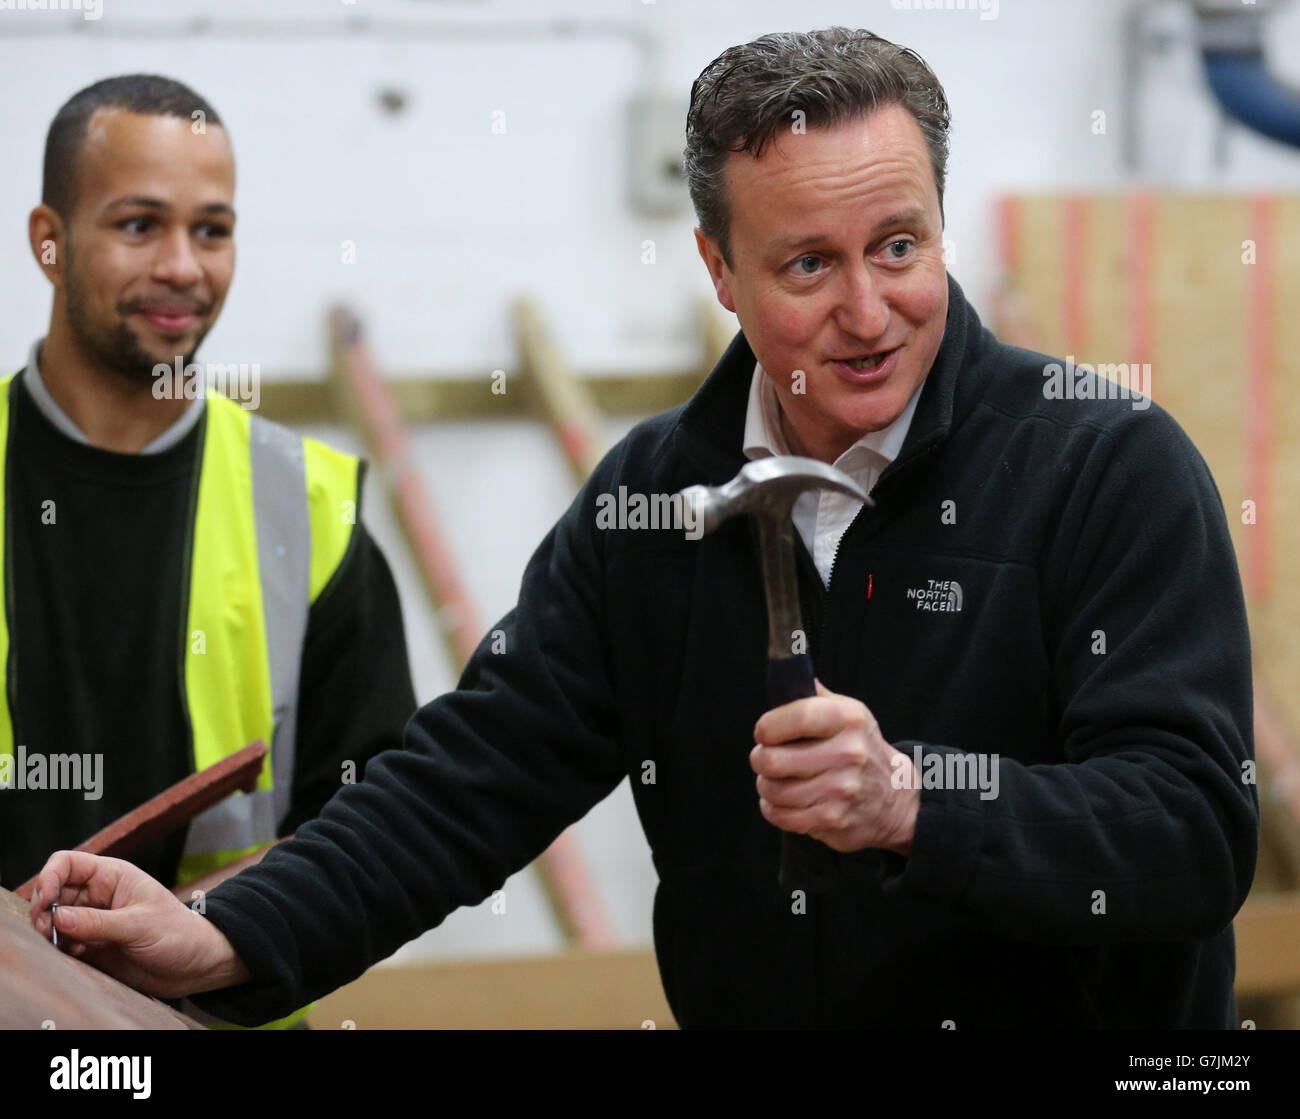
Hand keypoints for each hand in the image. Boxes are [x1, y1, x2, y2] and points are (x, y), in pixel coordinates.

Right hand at [27, 851, 250, 998]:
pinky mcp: (91, 944)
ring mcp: (93, 920)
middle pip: (53, 893)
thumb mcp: (139, 925)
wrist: (194, 965)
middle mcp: (98, 895)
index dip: (49, 878)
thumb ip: (97, 923)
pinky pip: (62, 943)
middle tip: (48, 931)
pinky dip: (61, 949)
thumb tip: (56, 917)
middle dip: (44, 911)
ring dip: (50, 932)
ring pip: (54, 920)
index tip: (45, 902)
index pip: (67, 864)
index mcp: (112, 876)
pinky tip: (78, 955)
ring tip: (65, 946)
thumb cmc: (177, 934)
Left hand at [750, 680, 918, 855]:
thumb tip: (787, 672)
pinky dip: (773, 809)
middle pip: (773, 759)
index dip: (768, 726)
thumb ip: (814, 695)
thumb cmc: (860, 748)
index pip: (796, 717)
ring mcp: (841, 789)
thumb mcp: (848, 713)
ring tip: (776, 781)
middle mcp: (848, 753)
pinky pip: (781, 816)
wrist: (896, 798)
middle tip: (766, 758)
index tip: (763, 732)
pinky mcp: (833, 819)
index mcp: (848, 719)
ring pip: (773, 790)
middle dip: (760, 759)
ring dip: (766, 786)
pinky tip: (782, 802)